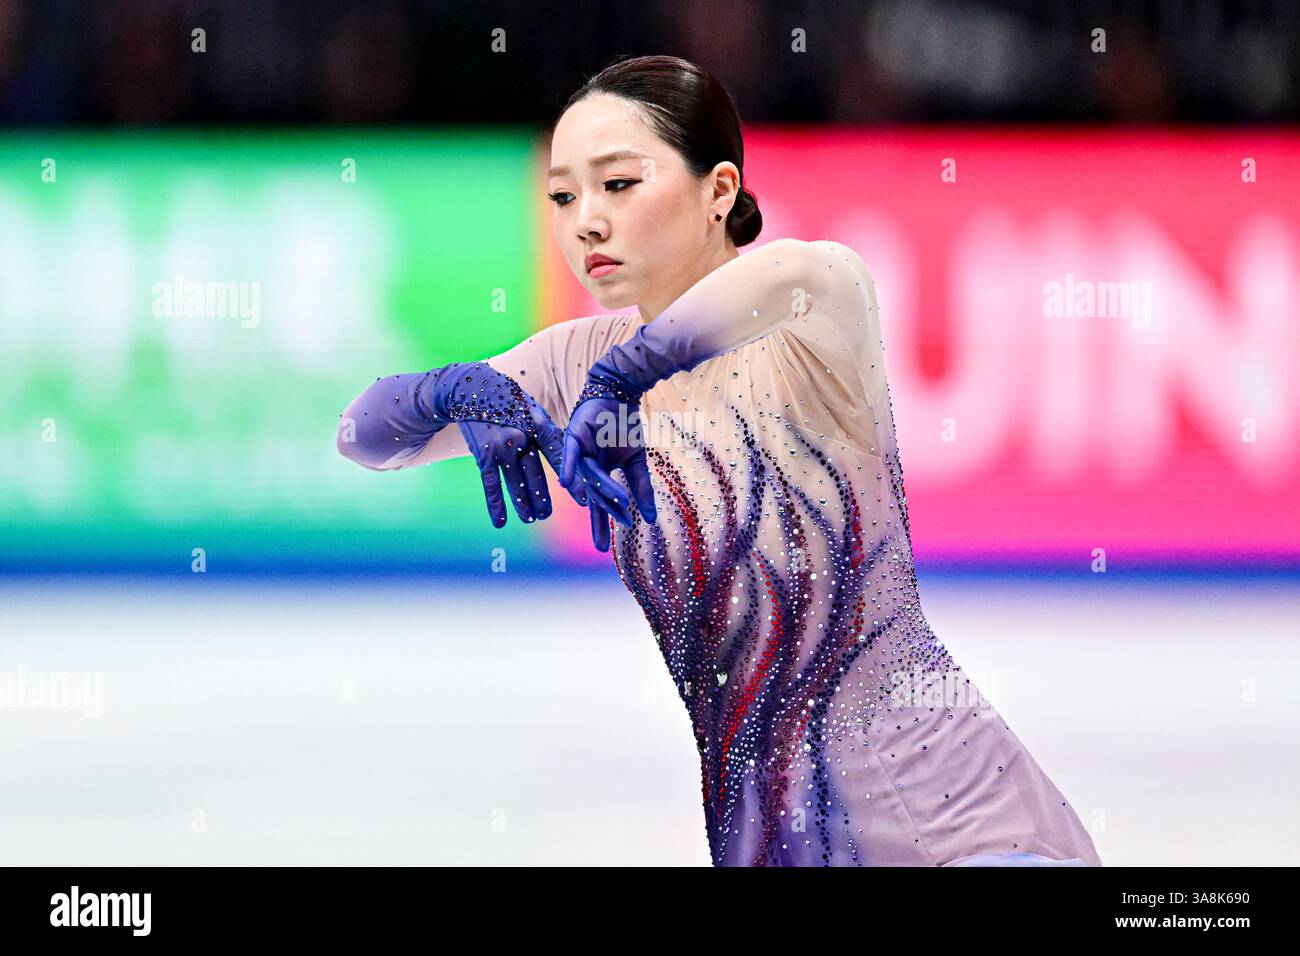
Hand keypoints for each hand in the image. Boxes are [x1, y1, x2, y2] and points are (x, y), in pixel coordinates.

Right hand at [458, 399, 584, 527]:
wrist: (470, 389)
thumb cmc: (508, 400)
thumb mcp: (532, 409)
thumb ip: (547, 431)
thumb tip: (565, 453)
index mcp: (539, 425)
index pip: (559, 458)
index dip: (573, 480)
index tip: (583, 498)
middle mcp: (522, 437)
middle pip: (537, 476)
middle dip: (543, 498)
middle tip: (548, 514)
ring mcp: (501, 448)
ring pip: (516, 484)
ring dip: (524, 505)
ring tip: (531, 518)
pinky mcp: (483, 455)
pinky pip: (491, 485)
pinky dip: (496, 505)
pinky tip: (500, 521)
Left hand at [559, 395, 657, 550]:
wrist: (620, 396)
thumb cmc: (625, 427)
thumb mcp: (636, 462)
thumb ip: (641, 489)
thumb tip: (651, 519)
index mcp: (599, 474)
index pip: (603, 502)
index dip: (605, 522)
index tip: (605, 548)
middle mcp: (586, 467)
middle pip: (594, 495)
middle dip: (597, 520)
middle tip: (599, 545)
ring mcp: (579, 453)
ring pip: (587, 477)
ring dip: (591, 492)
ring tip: (595, 509)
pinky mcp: (573, 436)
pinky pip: (569, 455)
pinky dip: (569, 468)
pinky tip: (566, 483)